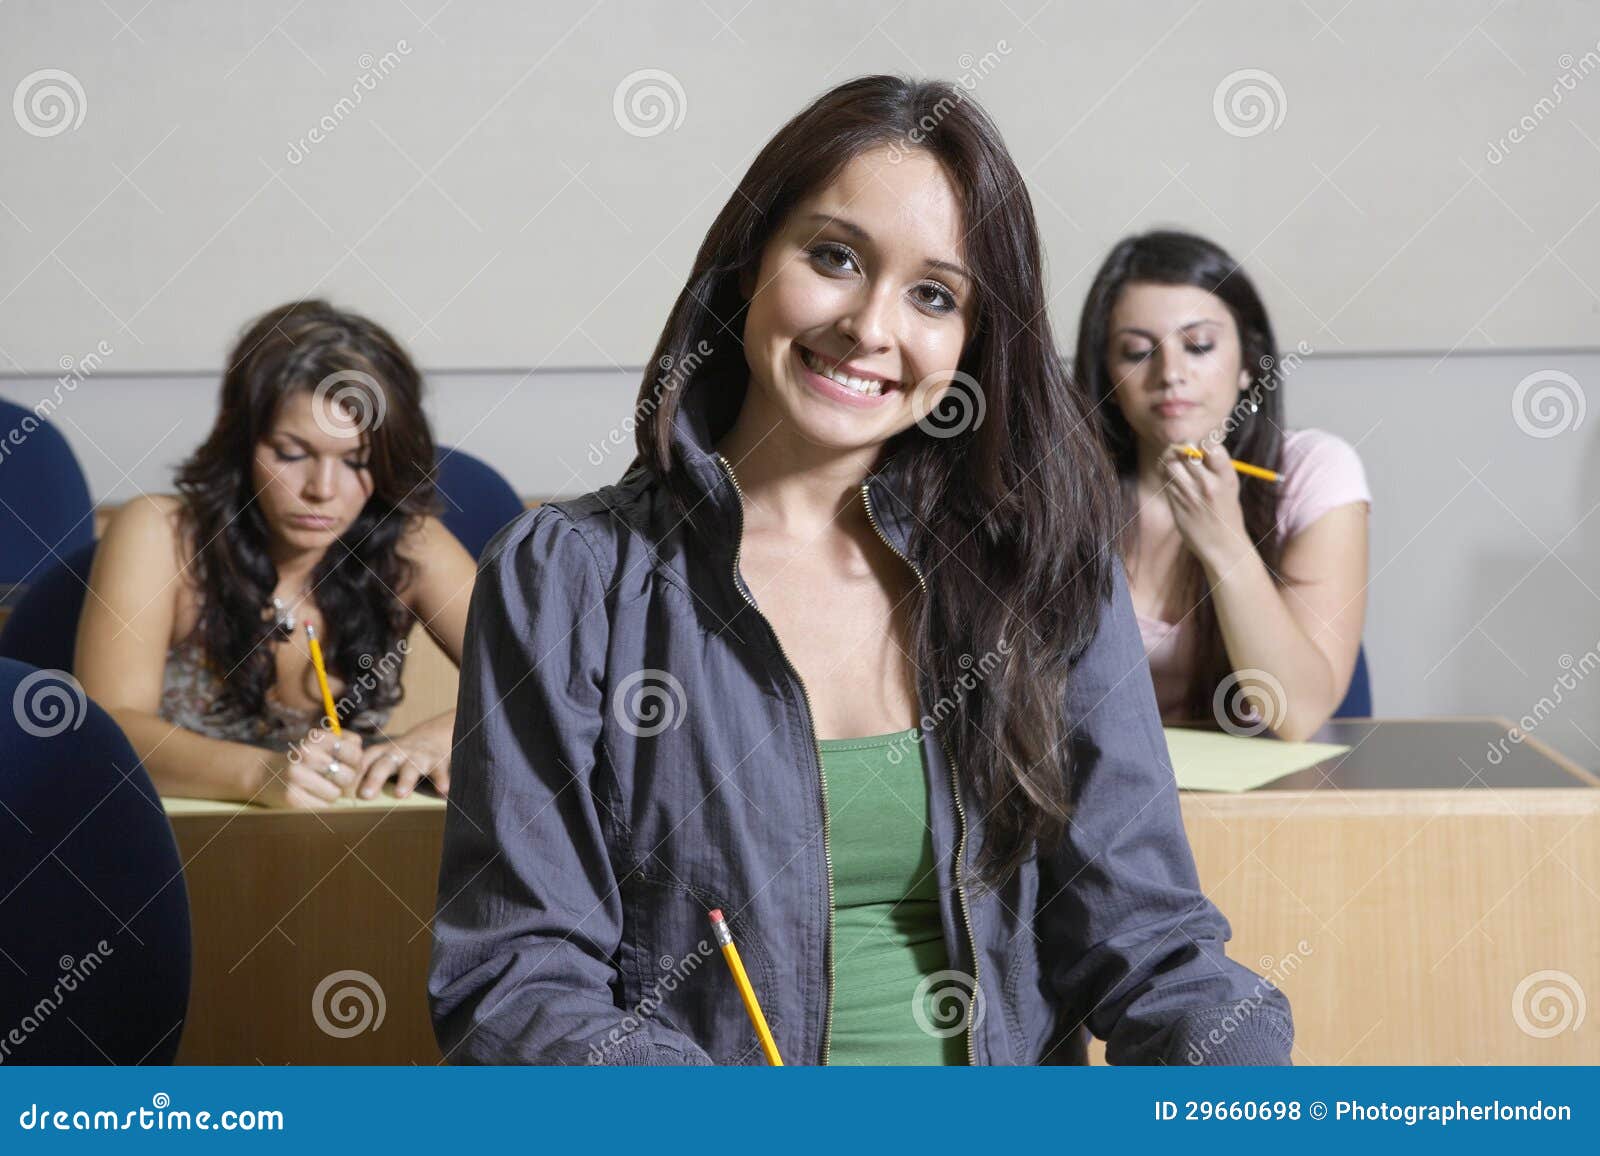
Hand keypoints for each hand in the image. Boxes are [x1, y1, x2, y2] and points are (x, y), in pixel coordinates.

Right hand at [259, 729, 366, 808]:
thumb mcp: (323, 744)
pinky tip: (308, 796)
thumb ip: (348, 745)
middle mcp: (306, 753)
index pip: (355, 751)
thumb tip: (366, 761)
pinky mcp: (291, 796)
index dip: (355, 761)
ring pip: (336, 793)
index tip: (344, 763)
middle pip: (348, 775)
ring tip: (317, 787)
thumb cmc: (304, 761)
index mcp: (316, 737)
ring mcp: (296, 775)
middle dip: (344, 781)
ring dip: (331, 794)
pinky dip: (320, 804)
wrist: (266, 775)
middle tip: (330, 778)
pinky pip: (323, 807)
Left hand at [355, 731, 450, 799]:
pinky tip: (442, 792)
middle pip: (385, 764)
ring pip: (411, 767)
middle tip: (366, 795)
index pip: (365, 760)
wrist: (436, 733)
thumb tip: (346, 796)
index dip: (355, 773)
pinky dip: (442, 781)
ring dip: (406, 780)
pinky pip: (440, 771)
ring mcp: (419, 756)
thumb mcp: (386, 756)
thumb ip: (370, 772)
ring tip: (401, 795)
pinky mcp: (439, 761)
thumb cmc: (404, 753)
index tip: (345, 789)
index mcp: (383, 752)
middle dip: (375, 778)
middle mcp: (399, 753)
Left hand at [1160, 441, 1251, 570]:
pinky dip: (1166, 472)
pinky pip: (1165, 479)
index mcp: (1226, 477)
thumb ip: (1216, 466)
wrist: (1222, 545)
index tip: (1201, 447)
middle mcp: (1208, 484)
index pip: (1211, 446)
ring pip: (1170, 463)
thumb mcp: (1229, 486)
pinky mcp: (1176, 503)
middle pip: (1186, 451)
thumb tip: (1196, 444)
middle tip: (1182, 451)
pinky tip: (1173, 476)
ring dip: (1170, 458)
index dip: (1202, 442)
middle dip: (1182, 447)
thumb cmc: (1226, 512)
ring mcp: (1190, 494)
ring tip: (1176, 463)